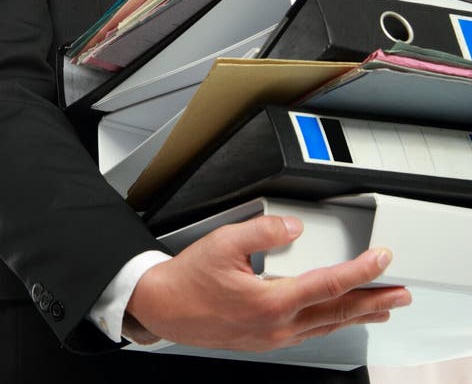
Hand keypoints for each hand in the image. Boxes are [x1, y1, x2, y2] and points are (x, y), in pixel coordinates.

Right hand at [125, 214, 411, 351]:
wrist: (166, 309)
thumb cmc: (190, 279)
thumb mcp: (224, 242)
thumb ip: (263, 230)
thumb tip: (293, 227)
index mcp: (272, 300)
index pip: (329, 284)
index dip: (361, 271)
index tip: (382, 259)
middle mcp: (278, 324)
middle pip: (338, 313)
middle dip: (374, 302)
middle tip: (400, 293)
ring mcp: (273, 336)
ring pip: (327, 326)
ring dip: (358, 316)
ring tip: (381, 308)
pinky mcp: (266, 339)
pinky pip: (311, 333)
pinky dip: (333, 324)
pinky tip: (337, 319)